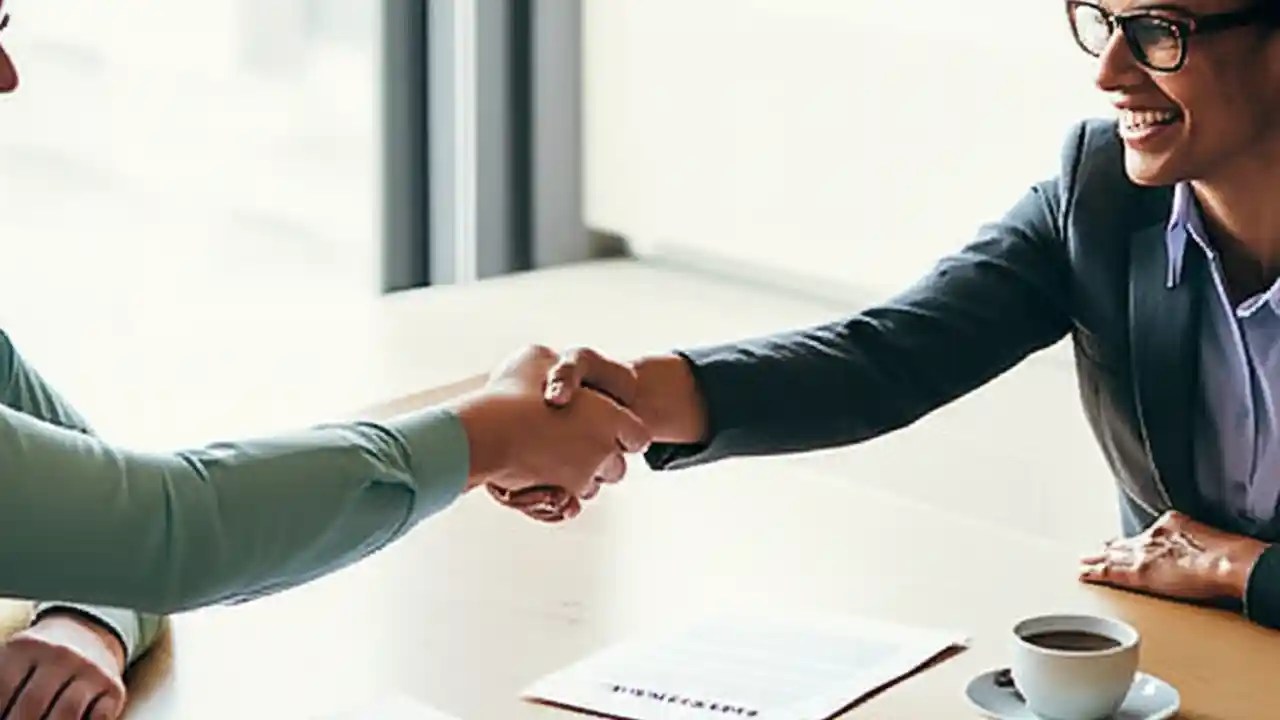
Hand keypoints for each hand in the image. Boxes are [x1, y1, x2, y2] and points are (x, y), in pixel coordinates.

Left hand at [0, 613, 126, 719]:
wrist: (86, 634)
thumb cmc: (40, 659)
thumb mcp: (17, 661)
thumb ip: (6, 686)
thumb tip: (5, 713)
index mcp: (27, 647)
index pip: (3, 691)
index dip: (1, 711)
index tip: (3, 717)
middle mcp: (62, 655)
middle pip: (32, 704)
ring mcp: (91, 670)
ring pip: (67, 713)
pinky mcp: (114, 688)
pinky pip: (99, 717)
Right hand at [453, 345, 651, 520]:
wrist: (484, 431)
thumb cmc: (511, 392)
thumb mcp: (536, 357)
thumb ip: (556, 363)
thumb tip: (551, 365)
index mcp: (610, 416)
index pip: (639, 436)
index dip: (625, 432)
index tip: (607, 427)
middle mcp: (603, 449)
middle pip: (619, 467)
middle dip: (604, 459)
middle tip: (577, 443)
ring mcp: (583, 475)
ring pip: (594, 486)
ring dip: (581, 476)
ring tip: (554, 458)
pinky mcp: (560, 494)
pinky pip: (570, 503)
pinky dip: (561, 494)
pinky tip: (544, 477)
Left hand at [1079, 510, 1267, 603]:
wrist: (1227, 562)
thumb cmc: (1227, 554)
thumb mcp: (1208, 536)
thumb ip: (1196, 541)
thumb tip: (1202, 553)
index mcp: (1170, 524)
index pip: (1146, 535)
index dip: (1133, 541)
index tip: (1124, 543)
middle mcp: (1151, 537)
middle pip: (1125, 544)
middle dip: (1110, 548)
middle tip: (1096, 551)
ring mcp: (1142, 555)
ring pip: (1113, 557)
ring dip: (1097, 560)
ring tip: (1084, 562)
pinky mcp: (1138, 573)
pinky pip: (1110, 573)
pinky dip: (1095, 573)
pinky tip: (1084, 575)